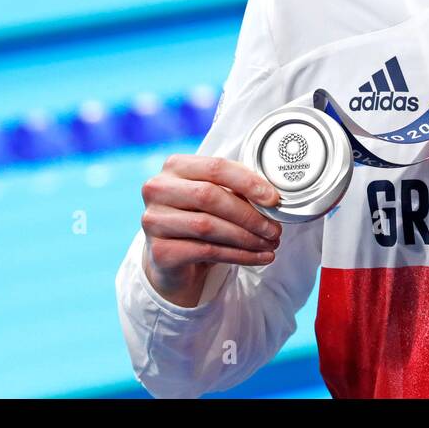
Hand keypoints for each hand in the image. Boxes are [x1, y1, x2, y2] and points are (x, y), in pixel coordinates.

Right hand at [139, 154, 281, 305]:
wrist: (172, 260)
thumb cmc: (198, 219)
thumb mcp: (215, 198)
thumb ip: (236, 190)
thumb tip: (271, 198)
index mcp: (174, 167)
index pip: (215, 167)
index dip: (248, 182)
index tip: (273, 198)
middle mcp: (158, 189)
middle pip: (209, 196)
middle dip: (248, 214)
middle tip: (274, 228)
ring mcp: (153, 221)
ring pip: (208, 226)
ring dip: (247, 237)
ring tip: (270, 244)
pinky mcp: (159, 251)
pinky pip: (207, 251)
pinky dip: (239, 255)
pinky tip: (257, 257)